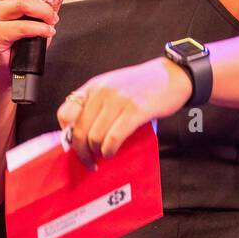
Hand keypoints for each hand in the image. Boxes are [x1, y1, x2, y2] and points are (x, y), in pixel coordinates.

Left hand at [56, 57, 192, 169]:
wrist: (173, 76)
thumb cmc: (143, 86)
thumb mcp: (113, 88)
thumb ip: (97, 104)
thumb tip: (82, 134)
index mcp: (94, 87)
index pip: (65, 113)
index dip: (67, 134)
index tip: (76, 145)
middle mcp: (102, 92)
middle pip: (79, 130)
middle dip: (81, 152)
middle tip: (89, 162)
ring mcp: (118, 100)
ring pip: (95, 137)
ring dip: (97, 152)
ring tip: (105, 156)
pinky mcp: (135, 111)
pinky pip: (113, 138)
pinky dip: (110, 150)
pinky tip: (112, 152)